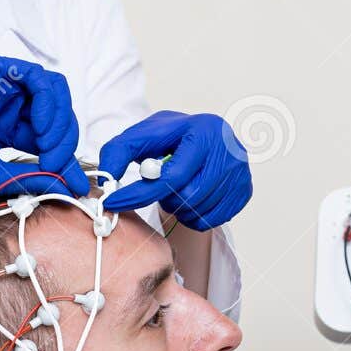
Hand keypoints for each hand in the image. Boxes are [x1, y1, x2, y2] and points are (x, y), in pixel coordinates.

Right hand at [0, 52, 90, 198]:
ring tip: (50, 148)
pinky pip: (34, 76)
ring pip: (52, 91)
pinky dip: (47, 101)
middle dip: (66, 140)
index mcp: (6, 129)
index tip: (71, 184)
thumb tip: (72, 186)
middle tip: (57, 166)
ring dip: (60, 121)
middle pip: (57, 112)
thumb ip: (31, 178)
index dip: (65, 158)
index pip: (50, 137)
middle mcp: (6, 105)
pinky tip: (41, 128)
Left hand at [99, 111, 252, 230]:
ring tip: (175, 190)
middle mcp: (229, 150)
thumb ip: (119, 151)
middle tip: (159, 188)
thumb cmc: (173, 137)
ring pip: (198, 211)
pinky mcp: (245, 190)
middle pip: (187, 198)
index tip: (114, 202)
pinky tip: (189, 198)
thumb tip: (105, 179)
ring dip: (178, 208)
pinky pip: (213, 220)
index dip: (139, 193)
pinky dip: (194, 216)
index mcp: (204, 131)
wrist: (205, 137)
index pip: (171, 175)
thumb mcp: (144, 135)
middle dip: (164, 198)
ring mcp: (241, 172)